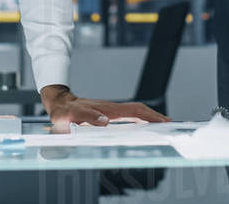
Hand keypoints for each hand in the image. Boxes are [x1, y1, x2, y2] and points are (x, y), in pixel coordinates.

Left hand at [39, 85, 168, 132]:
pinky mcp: (109, 113)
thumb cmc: (63, 112)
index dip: (148, 116)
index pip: (133, 111)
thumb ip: (86, 118)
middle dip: (154, 116)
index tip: (161, 121)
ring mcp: (111, 110)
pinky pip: (129, 115)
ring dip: (150, 117)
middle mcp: (111, 108)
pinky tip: (146, 125)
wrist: (59, 103)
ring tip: (163, 124)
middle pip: (139, 109)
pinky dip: (141, 118)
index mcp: (106, 110)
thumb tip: (104, 122)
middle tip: (169, 124)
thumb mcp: (68, 117)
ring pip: (136, 111)